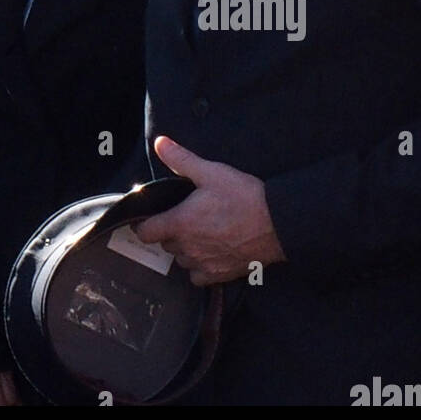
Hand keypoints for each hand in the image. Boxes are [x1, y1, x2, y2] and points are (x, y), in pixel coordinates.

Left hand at [136, 136, 285, 284]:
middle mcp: (188, 248)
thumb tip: (160, 143)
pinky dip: (199, 267)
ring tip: (197, 233)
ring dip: (184, 249)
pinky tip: (209, 252)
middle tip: (182, 217)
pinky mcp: (221, 275)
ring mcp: (204, 264)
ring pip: (181, 260)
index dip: (143, 224)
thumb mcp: (211, 172)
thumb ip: (181, 159)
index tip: (147, 217)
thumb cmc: (243, 197)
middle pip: (165, 244)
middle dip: (169, 232)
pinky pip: (198, 276)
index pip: (145, 232)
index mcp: (180, 223)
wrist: (277, 224)